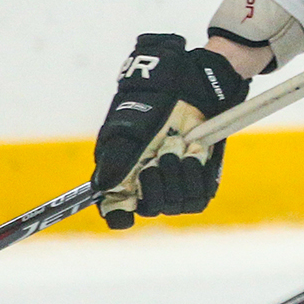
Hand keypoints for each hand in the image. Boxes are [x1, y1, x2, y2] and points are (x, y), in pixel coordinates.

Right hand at [92, 33, 249, 226]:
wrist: (189, 89)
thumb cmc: (153, 105)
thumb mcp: (129, 127)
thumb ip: (115, 159)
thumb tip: (104, 188)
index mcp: (123, 175)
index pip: (117, 212)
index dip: (120, 215)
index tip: (127, 211)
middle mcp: (146, 185)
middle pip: (150, 208)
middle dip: (157, 180)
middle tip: (162, 150)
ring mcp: (173, 184)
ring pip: (175, 204)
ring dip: (179, 174)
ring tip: (179, 145)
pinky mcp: (197, 181)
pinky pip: (198, 197)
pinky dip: (197, 176)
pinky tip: (194, 153)